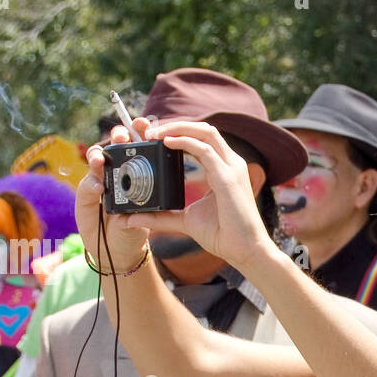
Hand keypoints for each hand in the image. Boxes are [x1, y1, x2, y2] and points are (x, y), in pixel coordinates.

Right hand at [77, 119, 151, 270]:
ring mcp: (100, 179)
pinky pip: (87, 185)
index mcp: (136, 170)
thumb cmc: (136, 226)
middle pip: (115, 145)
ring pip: (96, 158)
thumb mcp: (149, 215)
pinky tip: (98, 188)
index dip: (139, 131)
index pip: (137, 145)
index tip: (144, 124)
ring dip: (98, 155)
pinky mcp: (86, 194)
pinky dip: (92, 184)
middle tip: (121, 138)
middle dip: (117, 136)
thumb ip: (152, 203)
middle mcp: (117, 170)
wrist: (119, 247)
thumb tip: (158, 189)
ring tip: (100, 160)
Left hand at [119, 121, 279, 271]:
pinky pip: (205, 150)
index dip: (179, 133)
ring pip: (205, 132)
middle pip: (203, 129)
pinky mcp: (228, 178)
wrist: (244, 250)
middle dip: (176, 125)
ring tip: (154, 133)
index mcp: (224, 170)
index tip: (153, 137)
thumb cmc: (223, 235)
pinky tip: (166, 143)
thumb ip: (161, 217)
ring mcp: (231, 168)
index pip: (201, 140)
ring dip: (178, 128)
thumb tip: (131, 219)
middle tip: (149, 131)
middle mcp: (230, 164)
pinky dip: (185, 142)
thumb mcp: (185, 221)